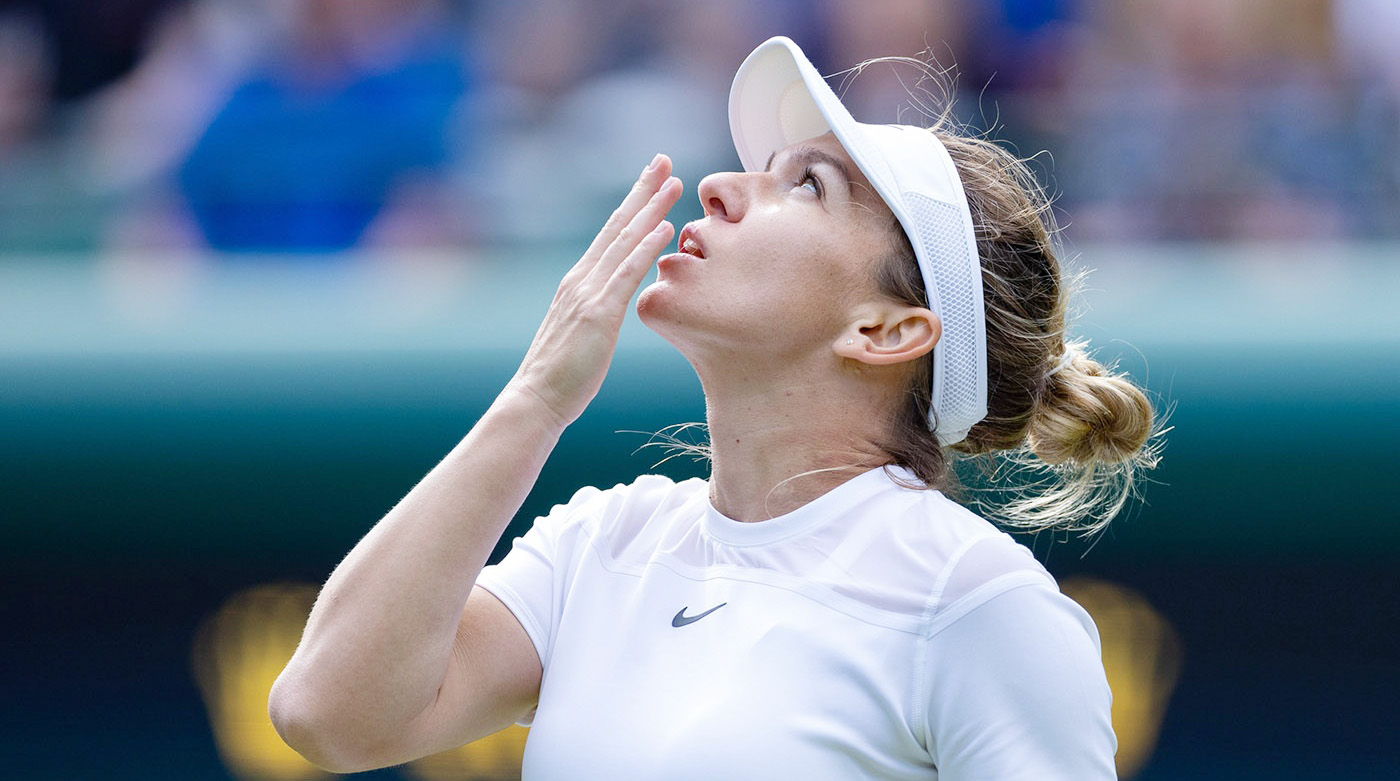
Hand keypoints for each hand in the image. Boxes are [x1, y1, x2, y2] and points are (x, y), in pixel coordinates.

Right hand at [507, 155, 681, 426]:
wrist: (536, 400)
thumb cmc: (561, 376)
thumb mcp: (582, 333)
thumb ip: (597, 311)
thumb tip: (610, 306)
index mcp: (579, 282)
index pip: (610, 234)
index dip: (633, 203)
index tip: (652, 178)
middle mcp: (581, 279)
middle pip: (617, 225)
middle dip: (642, 190)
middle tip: (664, 160)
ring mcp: (588, 294)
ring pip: (624, 241)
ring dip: (651, 209)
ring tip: (674, 183)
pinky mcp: (598, 314)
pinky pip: (626, 274)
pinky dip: (646, 247)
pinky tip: (665, 228)